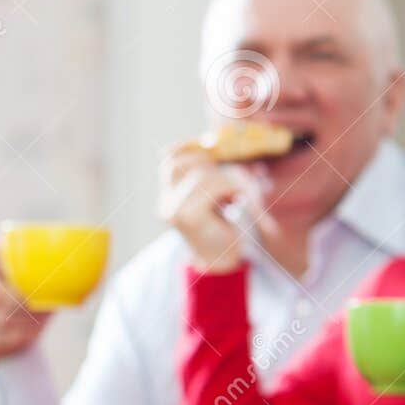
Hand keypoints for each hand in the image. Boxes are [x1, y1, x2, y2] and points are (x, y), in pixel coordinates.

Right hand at [157, 141, 246, 271]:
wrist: (221, 261)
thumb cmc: (220, 227)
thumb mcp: (213, 197)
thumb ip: (210, 176)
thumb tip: (216, 142)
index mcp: (168, 196)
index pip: (168, 161)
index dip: (186, 147)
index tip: (209, 144)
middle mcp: (166, 202)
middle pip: (182, 164)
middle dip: (208, 163)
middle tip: (228, 178)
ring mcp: (174, 210)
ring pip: (203, 176)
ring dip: (227, 180)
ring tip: (236, 194)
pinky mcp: (189, 217)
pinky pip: (214, 187)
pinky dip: (232, 187)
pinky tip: (238, 199)